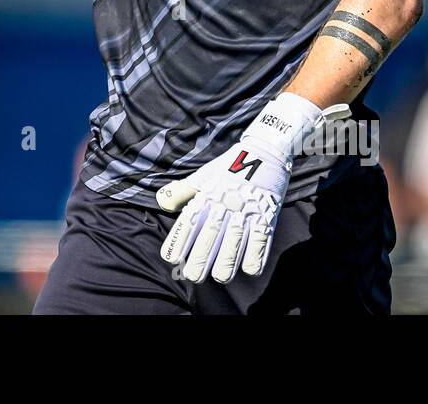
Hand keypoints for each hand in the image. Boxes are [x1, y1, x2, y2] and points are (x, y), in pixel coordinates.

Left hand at [156, 93, 344, 283]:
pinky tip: (248, 268)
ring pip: (233, 248)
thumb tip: (161, 202)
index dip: (178, 242)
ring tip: (219, 276)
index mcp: (206, 195)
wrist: (265, 152)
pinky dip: (253, 261)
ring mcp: (246, 213)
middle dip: (199, 263)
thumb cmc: (229, 167)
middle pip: (208, 239)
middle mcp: (224, 205)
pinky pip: (259, 246)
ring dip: (225, 267)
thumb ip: (182, 191)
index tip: (171, 259)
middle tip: (193, 276)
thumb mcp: (203, 176)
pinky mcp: (266, 218)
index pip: (188, 222)